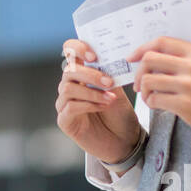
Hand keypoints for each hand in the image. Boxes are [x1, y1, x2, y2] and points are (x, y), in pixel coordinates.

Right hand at [56, 38, 143, 165]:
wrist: (125, 142)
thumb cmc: (121, 115)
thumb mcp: (117, 90)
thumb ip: (107, 74)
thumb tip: (104, 58)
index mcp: (82, 73)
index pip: (70, 51)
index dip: (77, 47)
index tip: (94, 55)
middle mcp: (70, 86)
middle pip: (69, 70)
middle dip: (91, 74)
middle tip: (109, 82)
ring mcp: (64, 103)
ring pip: (68, 88)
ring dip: (92, 91)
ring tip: (110, 99)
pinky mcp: (64, 120)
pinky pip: (70, 106)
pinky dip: (89, 104)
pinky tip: (103, 106)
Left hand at [128, 36, 190, 150]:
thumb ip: (184, 62)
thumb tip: (151, 59)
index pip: (161, 42)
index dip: (141, 49)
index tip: (132, 58)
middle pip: (149, 59)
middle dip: (139, 73)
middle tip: (141, 85)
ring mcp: (189, 85)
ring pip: (149, 80)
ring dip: (144, 91)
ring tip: (151, 98)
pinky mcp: (186, 105)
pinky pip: (155, 99)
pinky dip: (151, 103)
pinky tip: (158, 106)